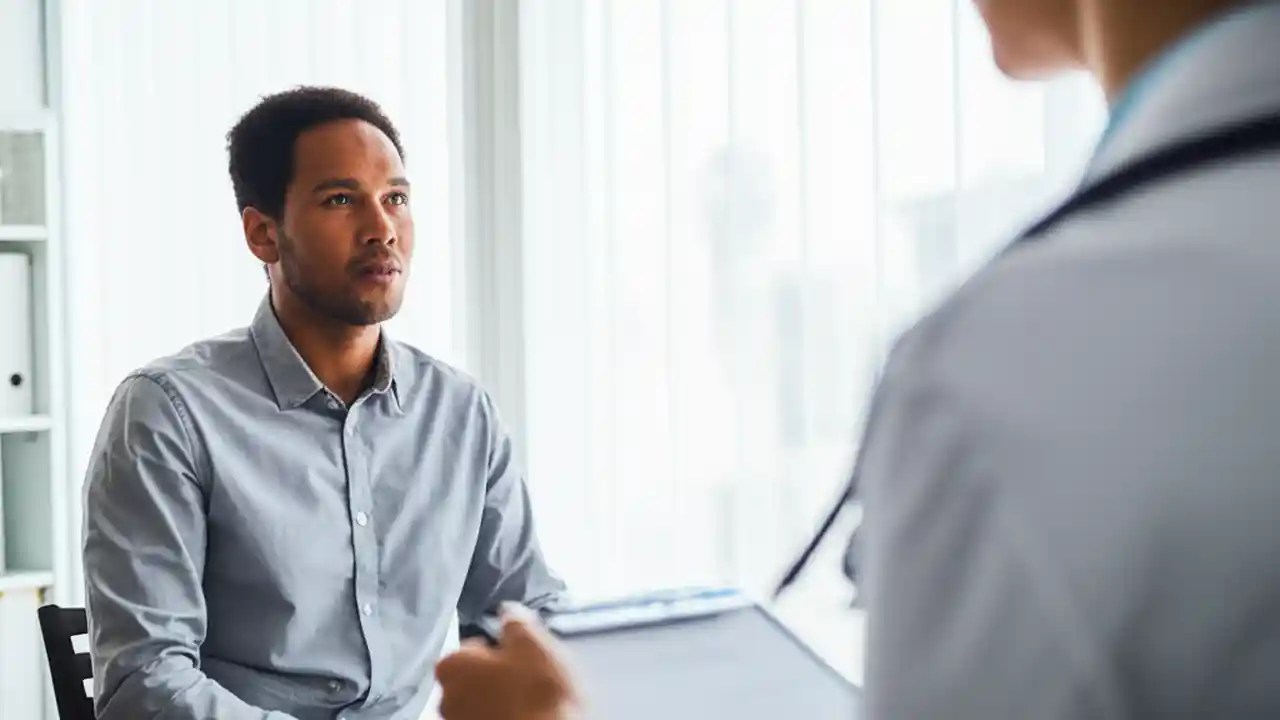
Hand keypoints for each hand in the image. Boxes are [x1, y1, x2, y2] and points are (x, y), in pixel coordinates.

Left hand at [435, 604, 580, 719]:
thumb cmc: (536, 692)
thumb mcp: (533, 644)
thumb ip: (515, 622)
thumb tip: (508, 610)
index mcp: (452, 665)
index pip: (474, 646)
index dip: (500, 648)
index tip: (520, 655)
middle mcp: (445, 697)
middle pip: (473, 676)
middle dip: (495, 675)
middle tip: (527, 678)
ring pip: (480, 702)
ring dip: (498, 699)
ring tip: (529, 702)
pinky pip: (487, 718)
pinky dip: (501, 716)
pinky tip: (524, 715)